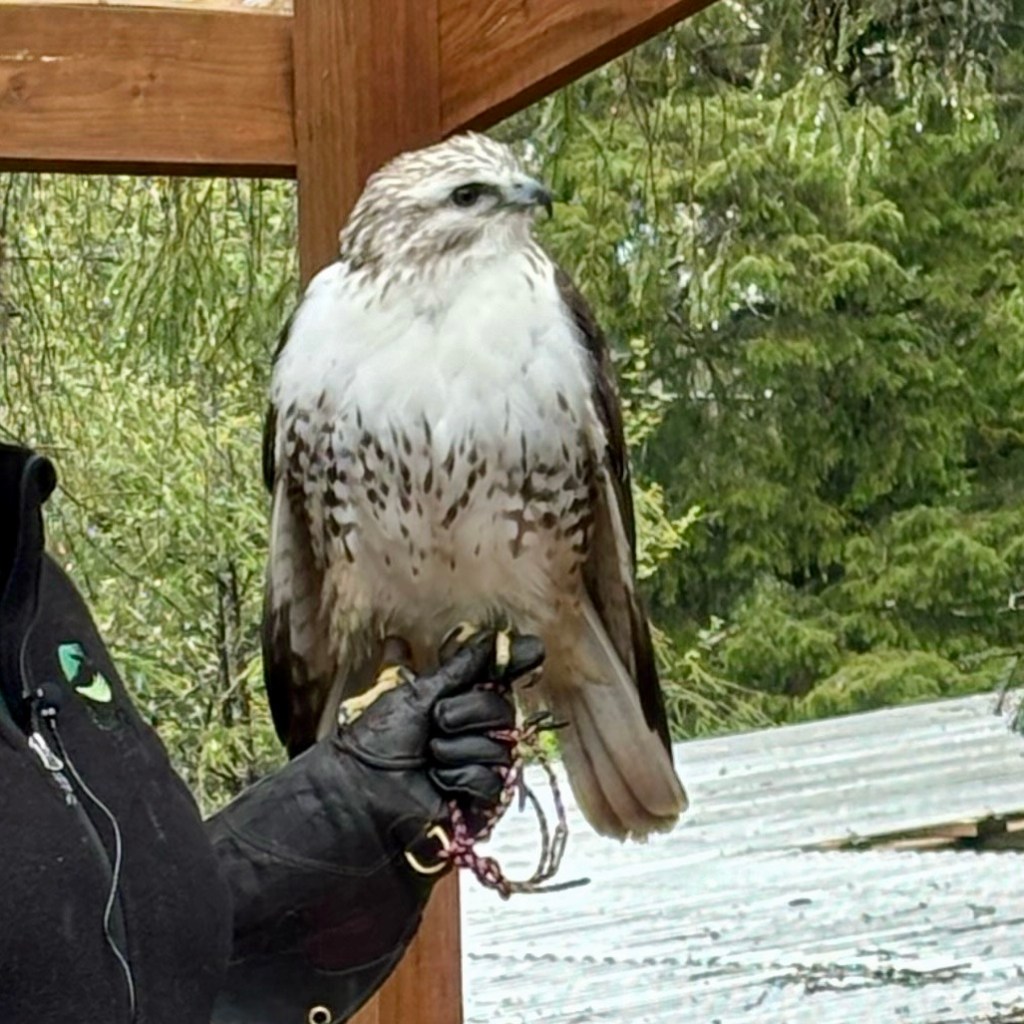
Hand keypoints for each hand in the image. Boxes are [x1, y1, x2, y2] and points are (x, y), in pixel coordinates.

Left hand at [335, 629, 543, 851]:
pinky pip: (491, 779)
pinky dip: (460, 778)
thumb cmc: (380, 738)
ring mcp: (482, 763)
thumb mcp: (418, 692)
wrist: (364, 787)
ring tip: (431, 757)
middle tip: (437, 720)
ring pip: (499, 746)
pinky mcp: (482, 799)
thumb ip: (459, 666)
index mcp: (461, 699)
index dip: (516, 662)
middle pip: (503, 710)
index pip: (500, 678)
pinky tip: (439, 782)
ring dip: (456, 750)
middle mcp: (477, 729)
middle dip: (466, 712)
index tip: (532, 650)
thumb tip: (489, 638)